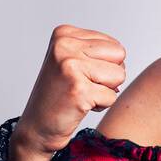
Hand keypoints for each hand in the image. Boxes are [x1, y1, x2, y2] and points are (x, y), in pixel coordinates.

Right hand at [10, 24, 126, 160]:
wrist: (37, 127)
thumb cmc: (59, 94)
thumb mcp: (72, 60)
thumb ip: (97, 50)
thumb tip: (123, 58)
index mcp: (64, 34)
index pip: (114, 45)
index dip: (104, 66)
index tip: (79, 75)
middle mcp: (65, 46)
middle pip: (120, 56)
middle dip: (109, 76)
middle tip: (83, 86)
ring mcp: (71, 66)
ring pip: (119, 75)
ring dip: (105, 91)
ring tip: (82, 95)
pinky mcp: (79, 89)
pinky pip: (112, 97)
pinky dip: (100, 106)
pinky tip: (79, 106)